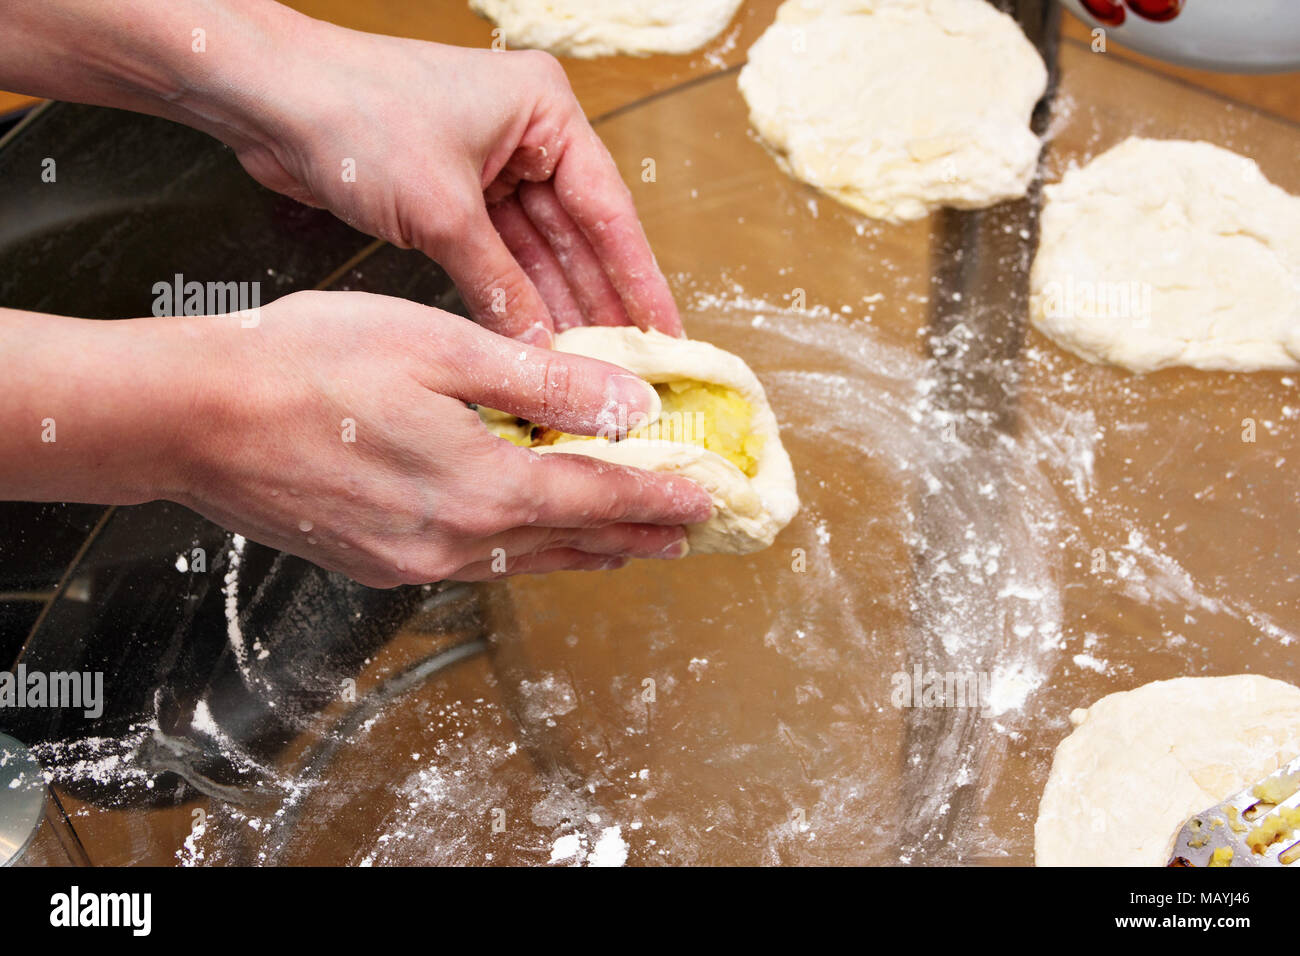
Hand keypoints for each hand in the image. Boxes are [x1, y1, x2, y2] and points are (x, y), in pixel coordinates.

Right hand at [173, 291, 710, 586]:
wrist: (197, 417)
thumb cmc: (311, 364)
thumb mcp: (443, 350)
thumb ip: (545, 384)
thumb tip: (630, 405)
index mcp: (483, 486)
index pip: (599, 497)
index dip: (658, 498)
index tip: (704, 503)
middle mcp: (457, 541)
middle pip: (570, 541)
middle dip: (634, 535)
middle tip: (684, 535)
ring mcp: (415, 560)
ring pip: (525, 561)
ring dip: (583, 551)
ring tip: (626, 547)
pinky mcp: (380, 562)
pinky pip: (475, 565)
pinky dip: (521, 553)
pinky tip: (528, 541)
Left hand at [232, 24, 681, 344]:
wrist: (268, 102)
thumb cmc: (357, 116)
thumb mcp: (445, 211)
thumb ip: (500, 285)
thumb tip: (543, 349)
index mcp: (545, 112)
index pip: (608, 208)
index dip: (638, 278)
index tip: (665, 333)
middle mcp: (525, 137)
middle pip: (576, 235)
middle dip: (596, 301)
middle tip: (629, 365)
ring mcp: (489, 167)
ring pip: (535, 252)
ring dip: (554, 307)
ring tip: (585, 367)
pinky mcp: (452, 196)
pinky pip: (496, 258)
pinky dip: (510, 297)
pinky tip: (533, 341)